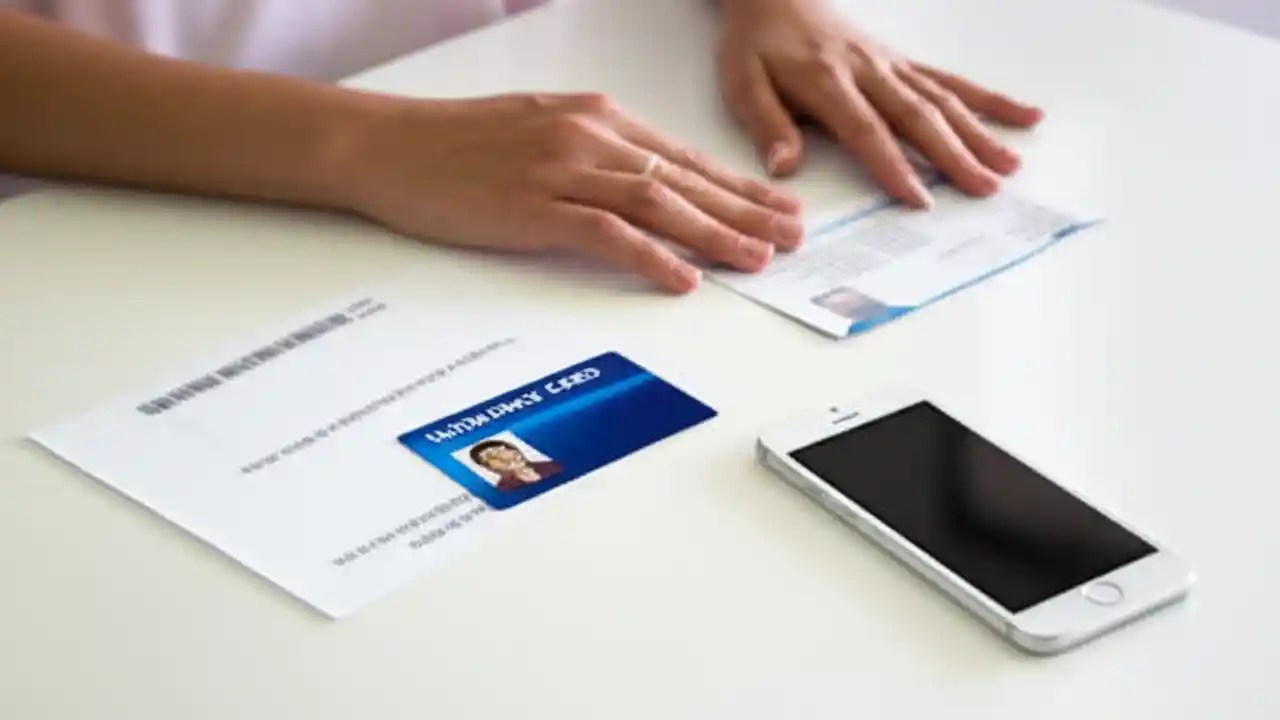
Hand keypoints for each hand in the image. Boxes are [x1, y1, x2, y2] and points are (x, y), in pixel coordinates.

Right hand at [335, 93, 802, 292]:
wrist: (386, 144)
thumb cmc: (454, 143)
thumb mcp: (538, 132)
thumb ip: (592, 154)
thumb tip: (638, 184)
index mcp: (594, 118)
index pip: (682, 158)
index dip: (735, 186)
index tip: (775, 206)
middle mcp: (589, 137)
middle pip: (684, 179)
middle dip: (745, 210)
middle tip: (791, 235)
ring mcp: (562, 171)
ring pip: (658, 204)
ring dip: (714, 233)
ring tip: (756, 258)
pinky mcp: (534, 208)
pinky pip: (607, 234)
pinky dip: (650, 256)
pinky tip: (682, 277)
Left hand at [717, 0, 1043, 207]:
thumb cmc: (756, 44)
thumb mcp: (742, 84)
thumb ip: (766, 124)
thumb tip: (784, 166)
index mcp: (827, 80)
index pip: (866, 128)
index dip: (893, 164)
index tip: (919, 197)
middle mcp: (869, 71)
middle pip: (917, 116)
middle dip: (952, 155)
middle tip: (984, 188)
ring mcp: (892, 65)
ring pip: (943, 99)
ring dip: (979, 133)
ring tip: (1010, 165)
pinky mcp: (904, 62)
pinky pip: (951, 80)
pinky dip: (988, 99)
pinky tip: (1023, 114)